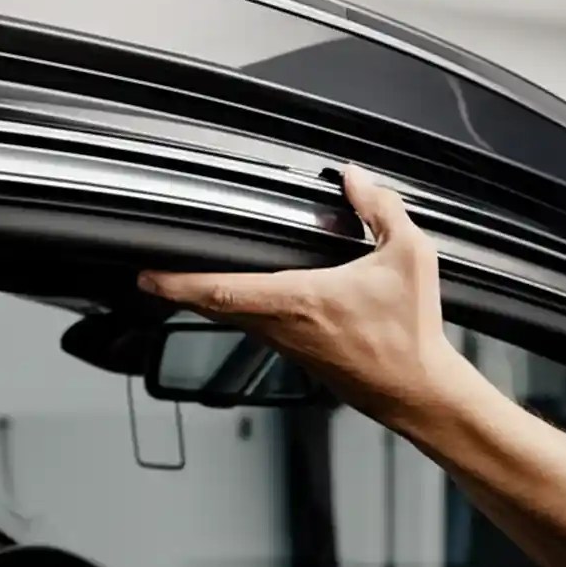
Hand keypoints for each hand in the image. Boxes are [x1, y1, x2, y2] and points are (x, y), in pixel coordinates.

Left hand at [136, 165, 472, 424]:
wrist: (417, 389)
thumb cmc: (411, 333)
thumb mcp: (410, 257)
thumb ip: (381, 209)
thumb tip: (355, 177)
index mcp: (300, 300)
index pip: (223, 290)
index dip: (179, 283)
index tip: (149, 275)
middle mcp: (283, 327)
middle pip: (215, 307)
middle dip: (180, 289)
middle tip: (151, 273)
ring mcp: (287, 345)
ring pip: (234, 319)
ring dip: (209, 300)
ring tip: (188, 280)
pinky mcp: (297, 356)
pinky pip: (256, 329)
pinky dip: (238, 310)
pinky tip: (243, 298)